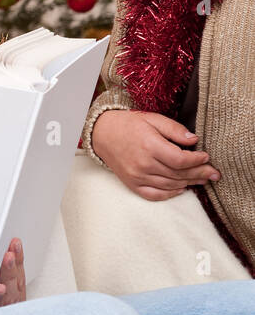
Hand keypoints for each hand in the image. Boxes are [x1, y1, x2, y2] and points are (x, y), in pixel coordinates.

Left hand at [0, 238, 25, 307]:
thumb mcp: (2, 302)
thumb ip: (4, 283)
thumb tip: (3, 257)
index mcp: (14, 298)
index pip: (17, 274)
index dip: (17, 258)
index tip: (15, 242)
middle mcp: (11, 305)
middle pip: (13, 280)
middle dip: (13, 262)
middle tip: (12, 247)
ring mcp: (4, 313)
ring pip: (8, 291)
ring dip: (7, 273)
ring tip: (7, 258)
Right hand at [91, 109, 218, 199]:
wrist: (101, 133)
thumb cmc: (128, 124)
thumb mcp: (152, 119)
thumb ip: (174, 129)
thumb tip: (194, 140)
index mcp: (150, 146)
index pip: (181, 160)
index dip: (198, 160)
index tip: (206, 157)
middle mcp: (143, 164)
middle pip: (179, 174)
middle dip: (200, 174)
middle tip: (214, 173)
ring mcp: (137, 176)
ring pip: (170, 185)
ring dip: (189, 184)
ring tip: (201, 180)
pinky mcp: (131, 183)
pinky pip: (154, 195)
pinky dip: (169, 194)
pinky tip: (180, 189)